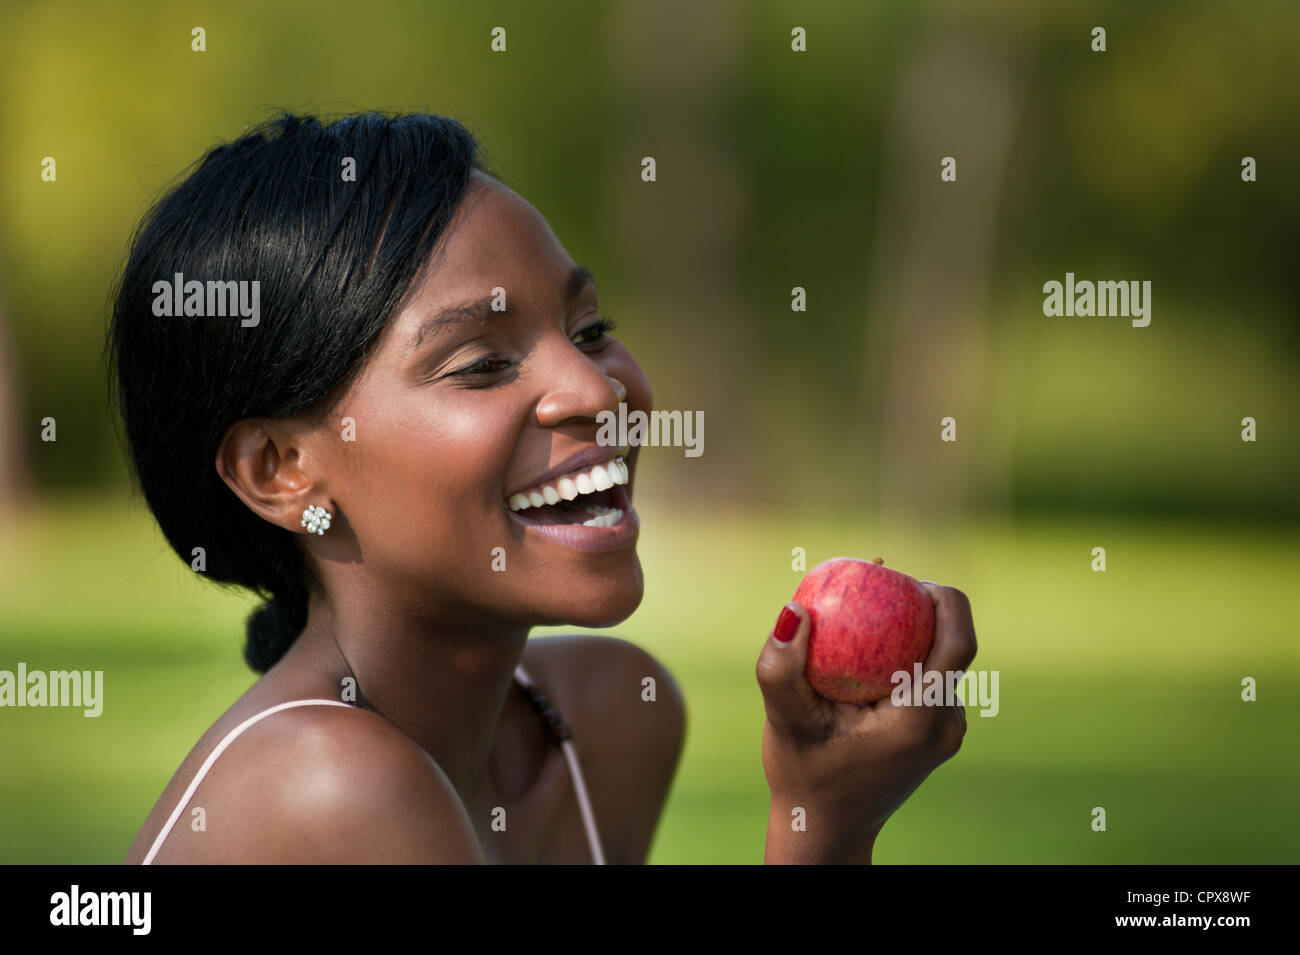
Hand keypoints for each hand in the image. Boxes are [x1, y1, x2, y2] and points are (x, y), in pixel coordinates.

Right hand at [755, 583, 976, 863]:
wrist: (826, 828)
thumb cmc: (803, 775)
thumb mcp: (784, 722)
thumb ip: (782, 668)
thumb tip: (795, 606)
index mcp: (919, 721)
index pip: (957, 644)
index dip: (945, 600)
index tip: (907, 578)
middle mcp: (945, 726)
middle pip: (954, 646)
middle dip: (925, 606)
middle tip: (881, 583)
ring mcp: (947, 732)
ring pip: (944, 662)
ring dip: (916, 631)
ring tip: (871, 610)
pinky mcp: (938, 733)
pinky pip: (932, 677)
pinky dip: (908, 654)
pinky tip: (871, 646)